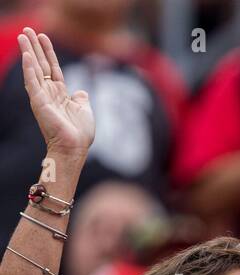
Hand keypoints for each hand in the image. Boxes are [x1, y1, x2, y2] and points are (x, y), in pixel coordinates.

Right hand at [18, 28, 92, 158]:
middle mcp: (48, 93)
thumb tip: (81, 92)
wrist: (75, 148)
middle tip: (28, 30)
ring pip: (34, 69)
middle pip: (40, 64)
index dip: (48, 52)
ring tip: (23, 36)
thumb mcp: (84, 111)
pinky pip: (32, 82)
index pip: (53, 67)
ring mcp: (42, 96)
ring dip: (28, 52)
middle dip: (34, 47)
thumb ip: (81, 99)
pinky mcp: (39, 102)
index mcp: (59, 93)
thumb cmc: (80, 134)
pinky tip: (26, 56)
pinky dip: (29, 69)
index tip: (43, 36)